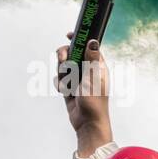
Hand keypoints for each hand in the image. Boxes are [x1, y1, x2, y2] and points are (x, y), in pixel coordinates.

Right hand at [55, 32, 112, 156]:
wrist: (87, 123)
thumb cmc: (95, 102)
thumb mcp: (93, 78)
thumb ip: (92, 59)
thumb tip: (93, 41)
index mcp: (98, 66)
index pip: (87, 47)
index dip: (78, 39)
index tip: (69, 35)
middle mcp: (88, 71)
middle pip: (71, 53)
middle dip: (65, 56)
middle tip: (64, 60)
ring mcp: (77, 79)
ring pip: (63, 66)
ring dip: (63, 74)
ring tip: (69, 84)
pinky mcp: (69, 87)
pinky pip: (59, 79)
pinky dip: (60, 85)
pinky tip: (66, 93)